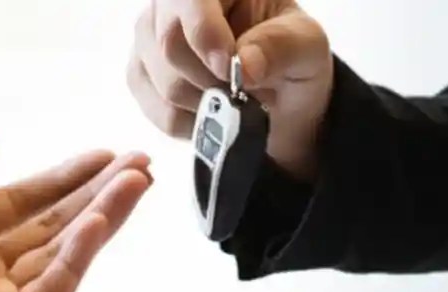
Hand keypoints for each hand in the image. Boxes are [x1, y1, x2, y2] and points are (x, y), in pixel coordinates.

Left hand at [0, 134, 151, 291]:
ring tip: (138, 183)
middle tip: (141, 166)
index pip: (24, 202)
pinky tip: (98, 223)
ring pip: (63, 253)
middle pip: (54, 224)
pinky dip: (78, 257)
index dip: (64, 177)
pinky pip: (51, 289)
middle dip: (99, 194)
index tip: (105, 156)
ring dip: (103, 218)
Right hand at [128, 0, 333, 181]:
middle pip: (168, 44)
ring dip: (207, 105)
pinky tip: (213, 112)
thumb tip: (246, 65)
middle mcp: (172, 3)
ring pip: (163, 82)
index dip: (203, 33)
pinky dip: (193, 123)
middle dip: (212, 81)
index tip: (229, 68)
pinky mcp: (141, 75)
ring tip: (233, 100)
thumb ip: (282, 48)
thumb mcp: (306, 48)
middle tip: (243, 90)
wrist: (279, 99)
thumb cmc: (291, 60)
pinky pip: (157, 110)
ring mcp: (149, 38)